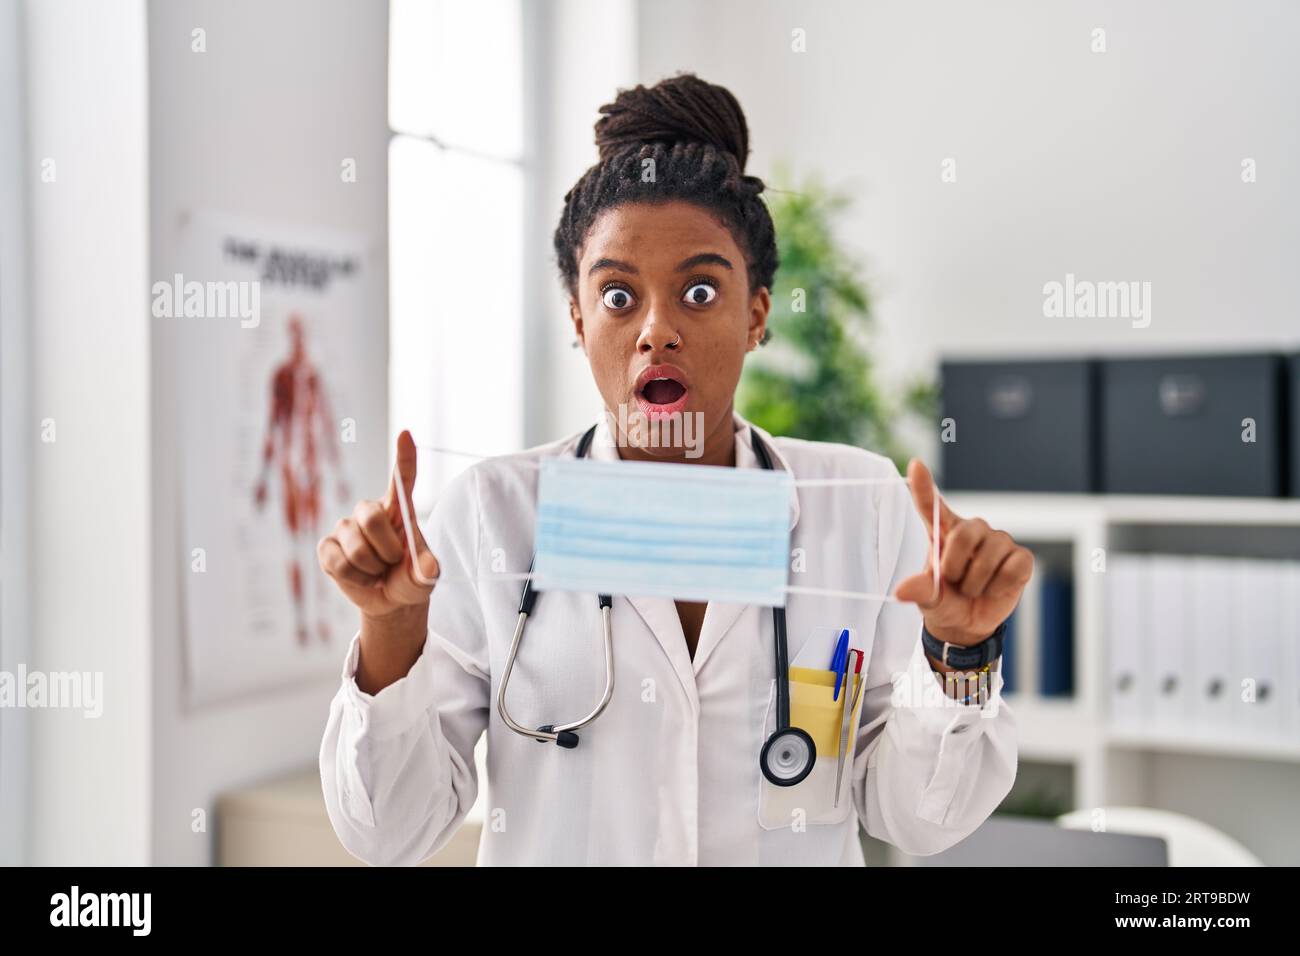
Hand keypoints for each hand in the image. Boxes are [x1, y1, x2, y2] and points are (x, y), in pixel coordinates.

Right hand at [317, 430, 439, 618]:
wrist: (390, 600)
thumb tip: (430, 568)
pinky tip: (361, 577)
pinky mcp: (327, 546)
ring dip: (371, 568)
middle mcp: (370, 512)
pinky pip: (337, 562)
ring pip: (355, 546)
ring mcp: (345, 527)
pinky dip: (354, 578)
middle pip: (372, 518)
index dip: (404, 457)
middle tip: (393, 563)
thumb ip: (429, 570)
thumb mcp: (426, 576)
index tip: (405, 434)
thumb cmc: (411, 578)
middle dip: (386, 549)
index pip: (402, 479)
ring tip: (378, 571)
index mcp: (399, 510)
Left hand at [892, 459, 1032, 645]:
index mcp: (943, 533)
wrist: (968, 623)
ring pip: (989, 556)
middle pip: (963, 535)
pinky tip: (995, 588)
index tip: (915, 465)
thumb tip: (900, 591)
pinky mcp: (1020, 557)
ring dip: (976, 582)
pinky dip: (1000, 586)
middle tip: (954, 582)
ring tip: (973, 588)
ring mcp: (998, 541)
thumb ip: (919, 590)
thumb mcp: (928, 597)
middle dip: (955, 567)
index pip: (932, 505)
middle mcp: (972, 530)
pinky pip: (1012, 568)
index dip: (924, 485)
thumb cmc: (945, 601)